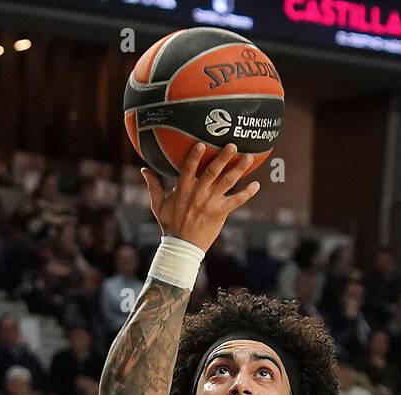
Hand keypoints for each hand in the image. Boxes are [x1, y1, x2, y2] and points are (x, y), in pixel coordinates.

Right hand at [139, 143, 258, 250]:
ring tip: (249, 157)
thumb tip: (143, 169)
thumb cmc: (169, 225)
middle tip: (233, 144)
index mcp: (183, 189)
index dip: (195, 155)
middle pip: (212, 171)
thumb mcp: (158, 205)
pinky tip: (257, 184)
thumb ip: (153, 185)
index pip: (188, 167)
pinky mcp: (221, 212)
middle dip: (223, 157)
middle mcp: (198, 193)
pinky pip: (237, 201)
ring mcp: (211, 202)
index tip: (202, 143)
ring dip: (239, 169)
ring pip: (227, 182)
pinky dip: (247, 193)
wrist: (182, 246)